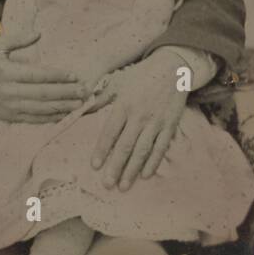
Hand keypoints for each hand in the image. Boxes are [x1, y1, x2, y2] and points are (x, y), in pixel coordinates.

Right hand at [0, 30, 88, 123]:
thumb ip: (18, 40)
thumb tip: (38, 33)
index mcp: (6, 73)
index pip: (37, 75)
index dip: (57, 76)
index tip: (74, 75)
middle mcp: (9, 92)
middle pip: (43, 94)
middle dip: (66, 93)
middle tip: (84, 90)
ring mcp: (10, 107)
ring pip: (41, 109)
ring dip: (62, 107)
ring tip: (79, 104)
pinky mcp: (10, 117)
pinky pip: (34, 119)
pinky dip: (50, 118)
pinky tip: (64, 115)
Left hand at [89, 48, 188, 189]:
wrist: (171, 68)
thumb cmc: (140, 77)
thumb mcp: (117, 83)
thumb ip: (100, 99)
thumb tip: (82, 109)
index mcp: (123, 106)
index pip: (110, 132)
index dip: (102, 150)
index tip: (95, 166)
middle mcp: (139, 116)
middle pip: (125, 146)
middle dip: (115, 167)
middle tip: (107, 184)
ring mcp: (155, 122)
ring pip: (142, 150)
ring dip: (132, 170)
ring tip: (124, 186)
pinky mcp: (169, 125)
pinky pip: (160, 147)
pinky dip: (153, 162)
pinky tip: (145, 175)